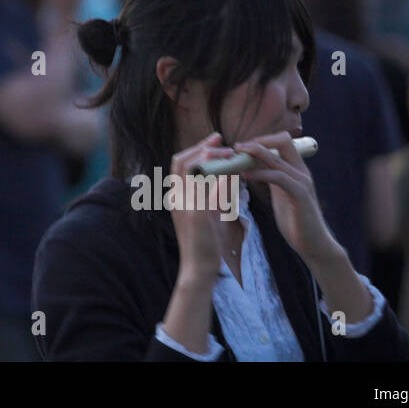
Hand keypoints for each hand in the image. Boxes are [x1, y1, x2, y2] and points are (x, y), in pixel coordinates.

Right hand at [168, 133, 236, 280]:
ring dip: (210, 156)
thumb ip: (215, 193)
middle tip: (221, 139)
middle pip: (181, 160)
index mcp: (177, 197)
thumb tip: (229, 173)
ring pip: (190, 167)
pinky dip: (216, 172)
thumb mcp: (210, 212)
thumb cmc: (206, 243)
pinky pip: (203, 185)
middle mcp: (176, 197)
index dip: (196, 148)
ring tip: (229, 153)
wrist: (199, 268)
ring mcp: (183, 204)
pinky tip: (232, 169)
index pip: (180, 163)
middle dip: (202, 146)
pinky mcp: (196, 213)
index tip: (215, 140)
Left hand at [234, 131, 340, 264]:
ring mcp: (302, 182)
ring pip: (276, 157)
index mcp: (297, 169)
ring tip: (235, 158)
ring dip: (253, 154)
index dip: (261, 140)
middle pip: (282, 141)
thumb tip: (253, 165)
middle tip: (238, 148)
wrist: (314, 243)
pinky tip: (246, 175)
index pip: (282, 141)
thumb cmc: (295, 219)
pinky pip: (278, 177)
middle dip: (258, 141)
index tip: (243, 147)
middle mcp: (301, 171)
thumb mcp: (280, 192)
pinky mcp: (300, 195)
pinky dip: (260, 173)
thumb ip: (271, 177)